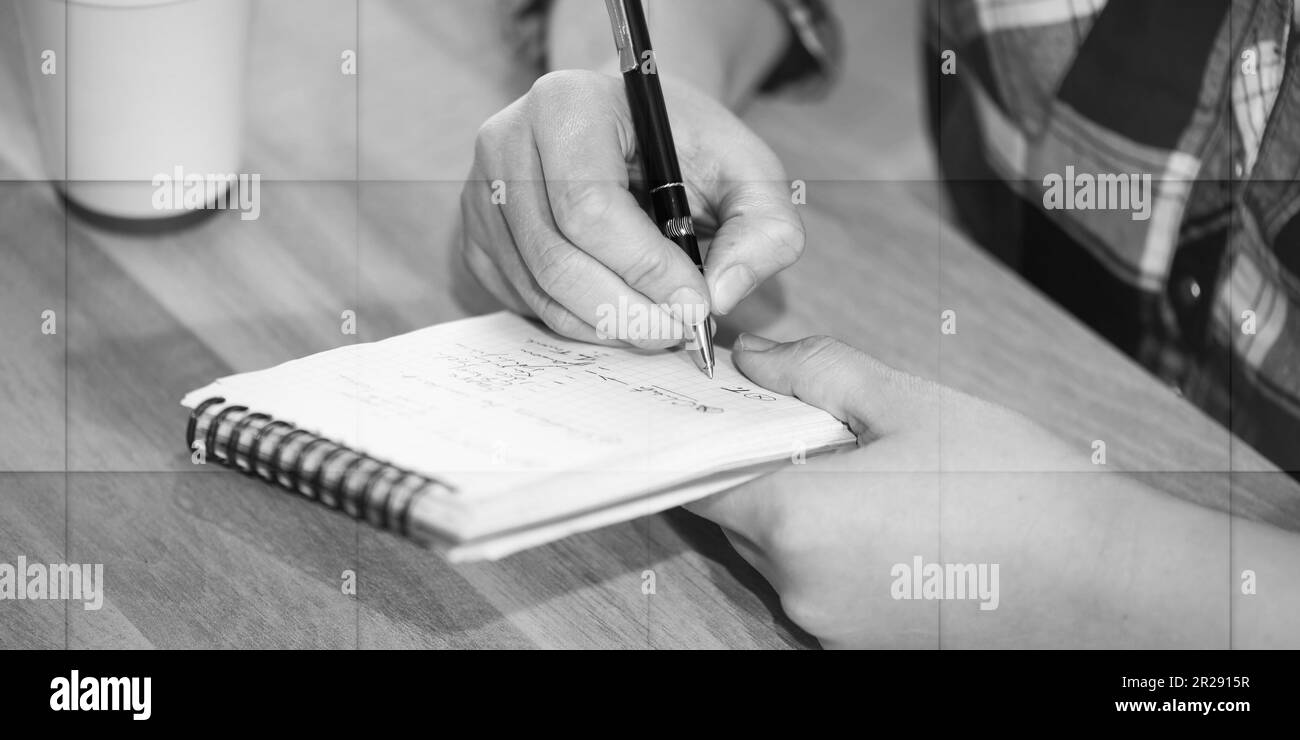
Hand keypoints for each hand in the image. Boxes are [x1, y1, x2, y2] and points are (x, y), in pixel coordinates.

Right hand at [459, 70, 803, 347]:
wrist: (631, 131)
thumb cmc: (687, 148)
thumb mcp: (747, 170)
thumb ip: (763, 227)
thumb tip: (722, 295)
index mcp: (566, 104)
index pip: (590, 206)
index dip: (645, 269)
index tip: (697, 304)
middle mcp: (506, 144)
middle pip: (557, 258)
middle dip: (628, 310)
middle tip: (681, 333)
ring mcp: (481, 194)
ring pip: (539, 290)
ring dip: (606, 325)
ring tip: (660, 325)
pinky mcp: (476, 237)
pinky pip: (523, 301)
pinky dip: (578, 322)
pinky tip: (620, 308)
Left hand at [687, 334, 1210, 648]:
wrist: (1106, 580)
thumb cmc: (1013, 488)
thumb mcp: (906, 401)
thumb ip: (811, 372)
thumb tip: (749, 358)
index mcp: (796, 522)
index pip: (700, 481)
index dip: (701, 439)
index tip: (710, 408)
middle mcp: (798, 587)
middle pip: (741, 517)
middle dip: (765, 468)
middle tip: (817, 427)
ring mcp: (829, 626)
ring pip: (782, 553)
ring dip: (804, 511)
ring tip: (875, 473)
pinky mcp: (862, 645)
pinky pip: (821, 586)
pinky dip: (836, 550)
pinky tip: (897, 520)